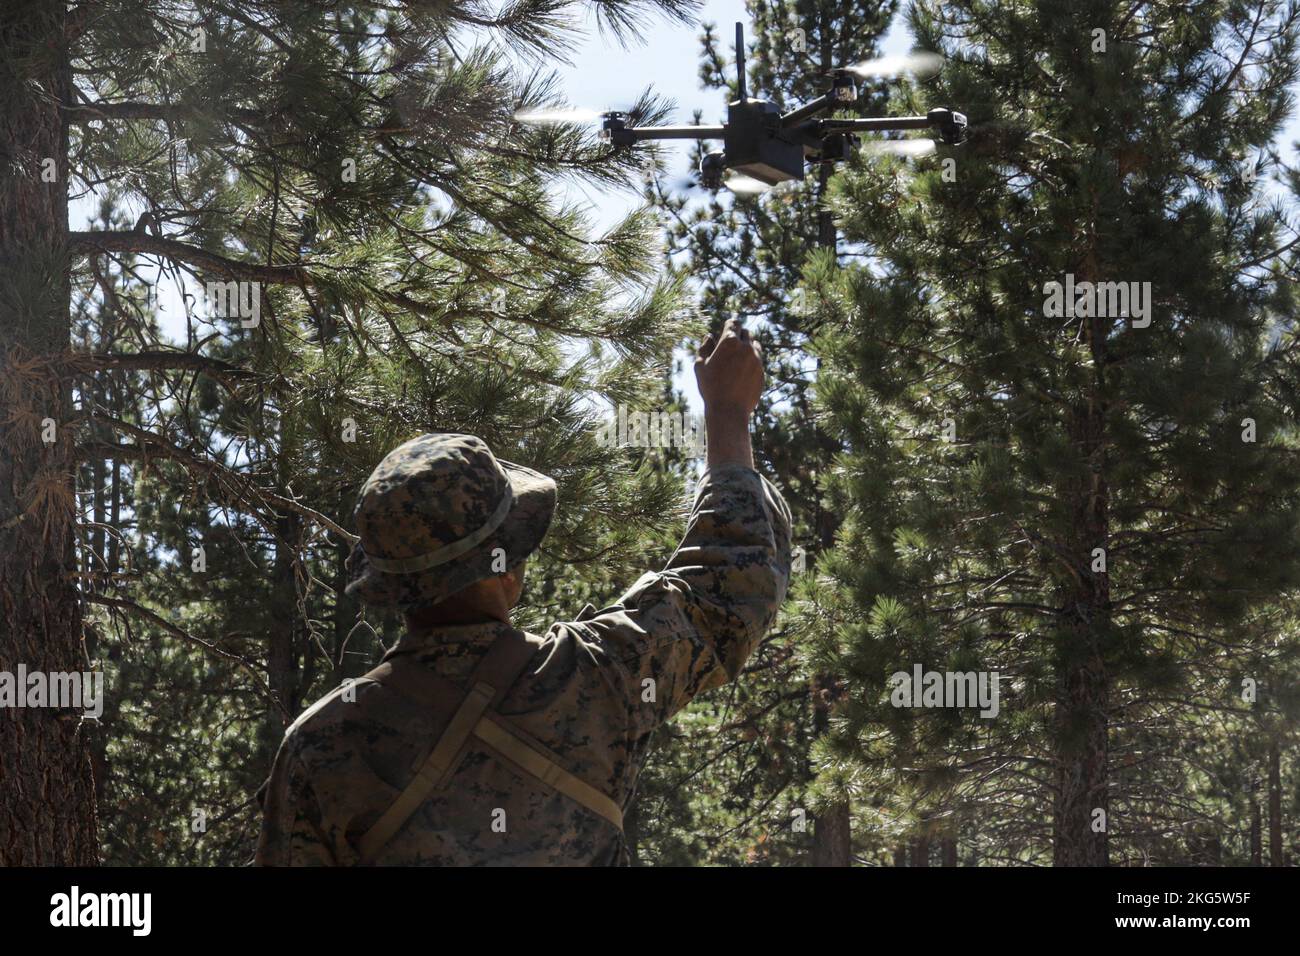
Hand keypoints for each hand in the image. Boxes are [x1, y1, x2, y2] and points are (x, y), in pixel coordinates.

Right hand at [694, 318, 761, 468]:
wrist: (729, 411)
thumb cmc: (710, 388)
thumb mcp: (700, 366)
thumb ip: (704, 348)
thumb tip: (709, 337)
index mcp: (729, 342)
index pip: (733, 323)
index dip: (729, 325)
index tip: (725, 330)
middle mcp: (746, 347)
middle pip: (745, 332)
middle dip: (738, 336)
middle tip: (729, 345)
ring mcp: (757, 359)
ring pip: (754, 344)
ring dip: (746, 346)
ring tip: (737, 356)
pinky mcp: (762, 371)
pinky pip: (758, 359)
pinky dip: (752, 359)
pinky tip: (742, 369)